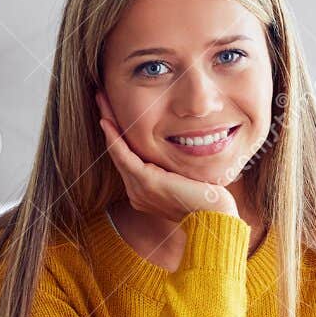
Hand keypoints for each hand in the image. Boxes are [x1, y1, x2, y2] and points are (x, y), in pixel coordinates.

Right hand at [98, 114, 239, 222]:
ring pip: (117, 151)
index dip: (118, 134)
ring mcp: (139, 189)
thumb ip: (175, 168)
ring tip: (101, 100)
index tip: (112, 112)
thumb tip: (179, 149)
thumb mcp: (187, 180)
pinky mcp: (147, 183)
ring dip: (108, 122)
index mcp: (144, 192)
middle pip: (117, 151)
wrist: (215, 219)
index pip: (127, 158)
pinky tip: (107, 121)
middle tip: (101, 97)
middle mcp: (137, 192)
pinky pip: (124, 156)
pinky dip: (115, 138)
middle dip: (108, 122)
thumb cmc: (208, 201)